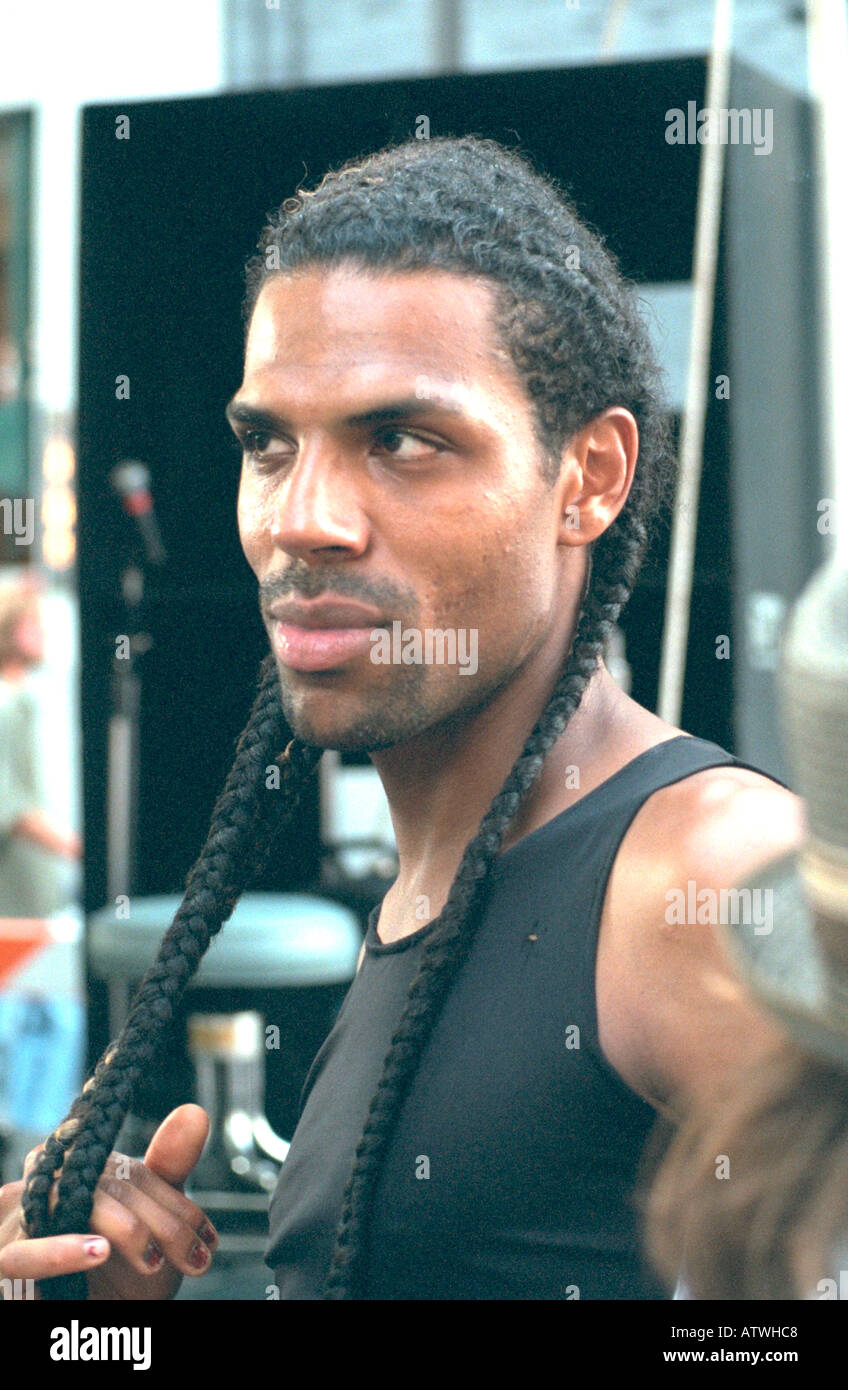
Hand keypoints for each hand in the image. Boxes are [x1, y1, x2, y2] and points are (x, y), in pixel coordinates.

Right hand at [0, 1104, 216, 1299]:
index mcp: (77, 1173)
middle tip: (196, 1259)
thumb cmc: (111, 1278)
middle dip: (159, 1223)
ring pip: (67, 1205)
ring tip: (155, 1258)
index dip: (174, 1205)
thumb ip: (166, 1168)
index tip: (208, 1240)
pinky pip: (20, 1254)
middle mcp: (41, 1189)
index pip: (129, 1174)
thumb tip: (195, 1111)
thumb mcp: (149, 1227)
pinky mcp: (3, 1258)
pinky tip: (98, 1251)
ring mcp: (14, 1222)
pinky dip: (59, 1252)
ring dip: (121, 1229)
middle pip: (103, 1184)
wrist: (84, 1323)